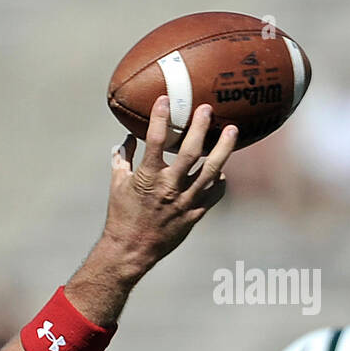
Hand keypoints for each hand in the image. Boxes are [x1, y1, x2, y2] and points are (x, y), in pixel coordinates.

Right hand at [96, 96, 237, 289]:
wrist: (130, 251)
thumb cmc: (121, 216)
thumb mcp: (117, 186)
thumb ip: (122, 160)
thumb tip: (125, 139)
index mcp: (146, 178)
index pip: (153, 141)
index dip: (160, 118)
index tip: (165, 99)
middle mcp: (168, 187)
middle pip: (190, 151)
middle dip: (200, 127)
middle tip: (207, 109)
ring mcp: (185, 201)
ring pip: (211, 170)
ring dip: (224, 148)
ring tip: (232, 130)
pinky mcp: (195, 214)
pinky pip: (214, 193)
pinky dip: (220, 180)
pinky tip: (221, 172)